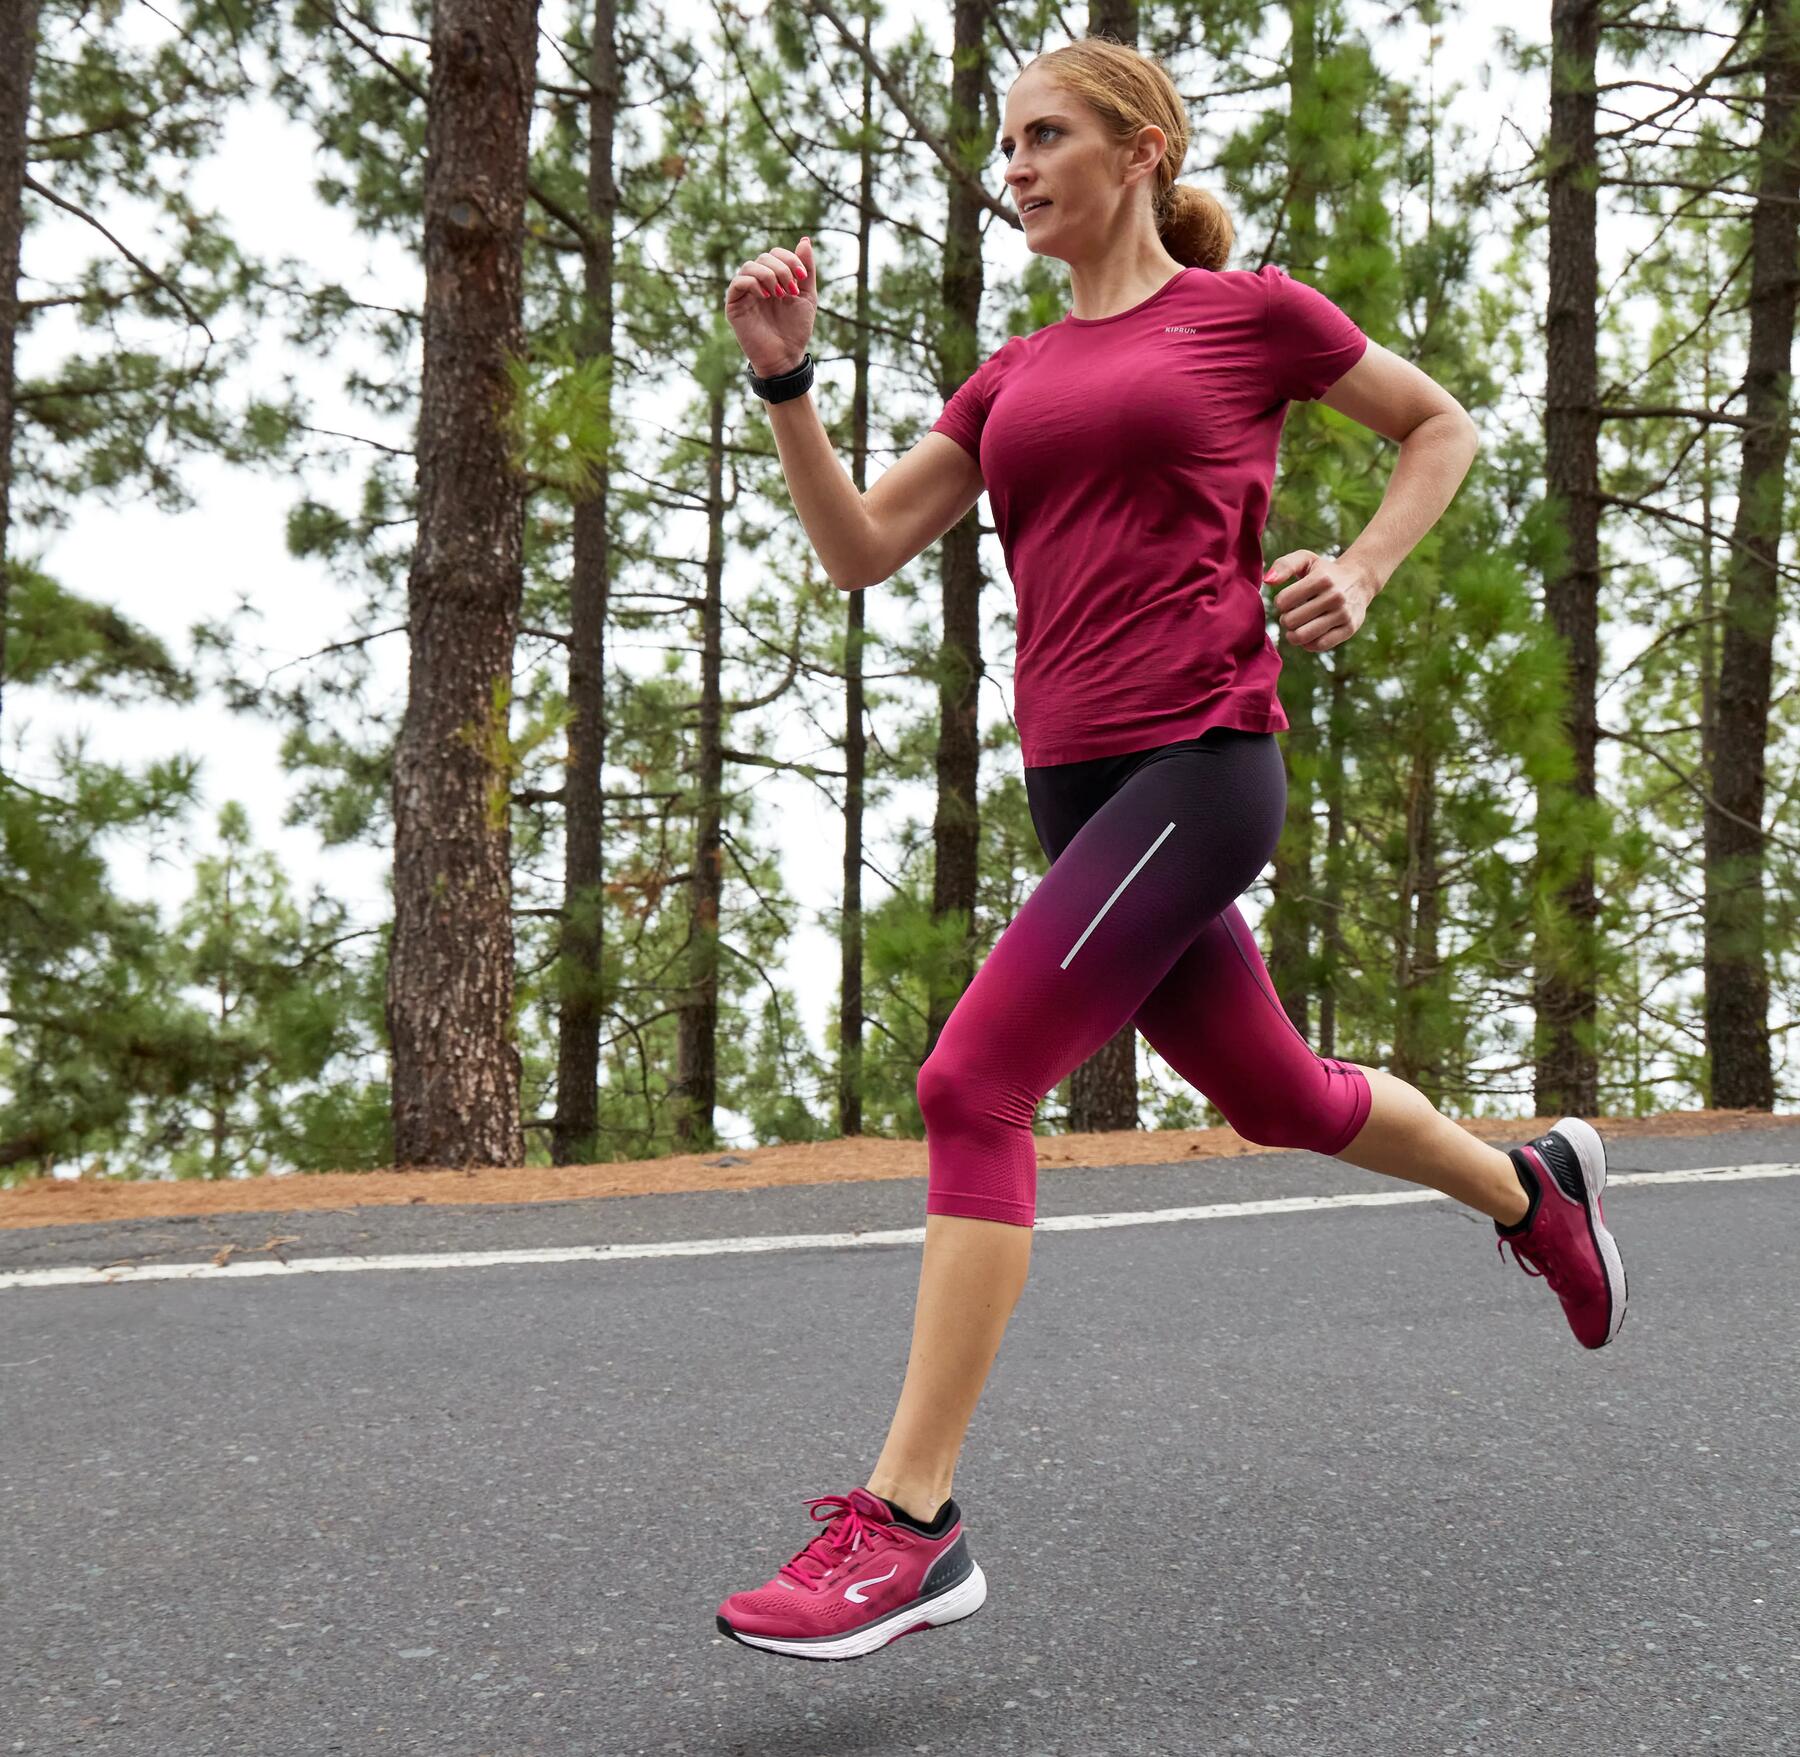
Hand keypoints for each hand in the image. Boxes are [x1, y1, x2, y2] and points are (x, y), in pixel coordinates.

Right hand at [724, 237, 816, 379]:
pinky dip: (753, 284)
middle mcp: (758, 282)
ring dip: (768, 275)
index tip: (803, 278)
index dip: (790, 259)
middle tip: (791, 290)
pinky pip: (738, 283)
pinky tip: (766, 296)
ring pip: (749, 266)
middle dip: (781, 269)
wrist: (785, 357)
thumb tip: (805, 240)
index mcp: (774, 278)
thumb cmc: (796, 330)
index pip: (775, 253)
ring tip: (779, 294)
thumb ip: (807, 270)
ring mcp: (745, 293)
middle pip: (763, 257)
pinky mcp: (734, 305)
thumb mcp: (807, 296)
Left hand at [1263, 550, 1378, 652]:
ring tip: (1297, 626)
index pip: (1283, 601)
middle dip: (1286, 619)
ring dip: (1293, 634)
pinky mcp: (1349, 629)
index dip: (1280, 603)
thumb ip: (1284, 565)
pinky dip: (1308, 643)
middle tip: (1292, 614)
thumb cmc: (1324, 571)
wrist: (1359, 580)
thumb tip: (1267, 581)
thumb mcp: (1306, 559)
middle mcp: (1335, 596)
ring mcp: (1344, 614)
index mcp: (1322, 578)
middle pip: (1290, 621)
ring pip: (1302, 636)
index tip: (1288, 600)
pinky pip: (1319, 645)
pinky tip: (1309, 634)